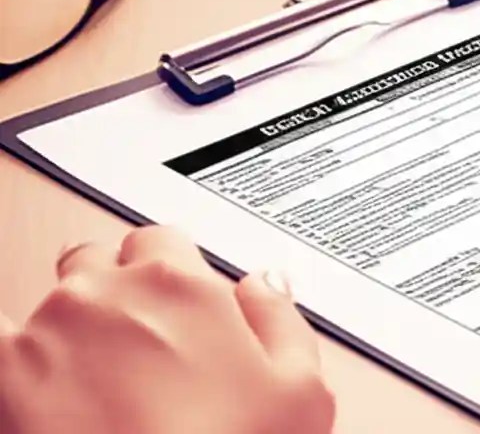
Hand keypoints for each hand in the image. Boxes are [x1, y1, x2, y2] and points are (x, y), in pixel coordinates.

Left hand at [0, 226, 334, 433]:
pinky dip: (14, 354)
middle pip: (97, 261)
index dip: (170, 269)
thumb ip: (281, 319)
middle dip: (112, 290)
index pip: (162, 238)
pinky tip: (38, 382)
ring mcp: (48, 330)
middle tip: (134, 342)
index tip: (177, 301)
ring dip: (67, 327)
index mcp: (181, 285)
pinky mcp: (4, 372)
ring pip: (49, 301)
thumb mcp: (301, 391)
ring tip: (93, 378)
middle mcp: (108, 294)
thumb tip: (265, 284)